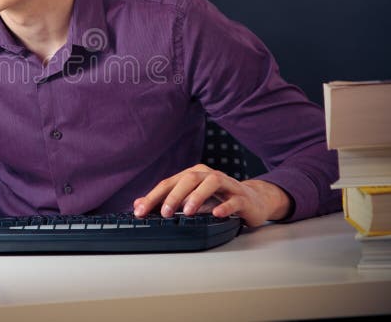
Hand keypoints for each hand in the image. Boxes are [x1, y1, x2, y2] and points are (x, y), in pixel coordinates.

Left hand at [132, 164, 291, 226]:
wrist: (252, 201)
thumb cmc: (218, 200)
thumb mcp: (189, 200)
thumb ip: (165, 201)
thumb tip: (138, 203)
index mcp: (193, 175)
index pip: (169, 182)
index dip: (153, 196)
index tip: (140, 210)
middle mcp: (208, 175)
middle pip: (188, 179)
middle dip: (174, 196)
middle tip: (164, 212)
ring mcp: (227, 185)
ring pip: (211, 183)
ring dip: (197, 197)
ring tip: (186, 212)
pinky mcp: (242, 197)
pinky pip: (233, 200)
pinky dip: (224, 206)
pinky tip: (216, 214)